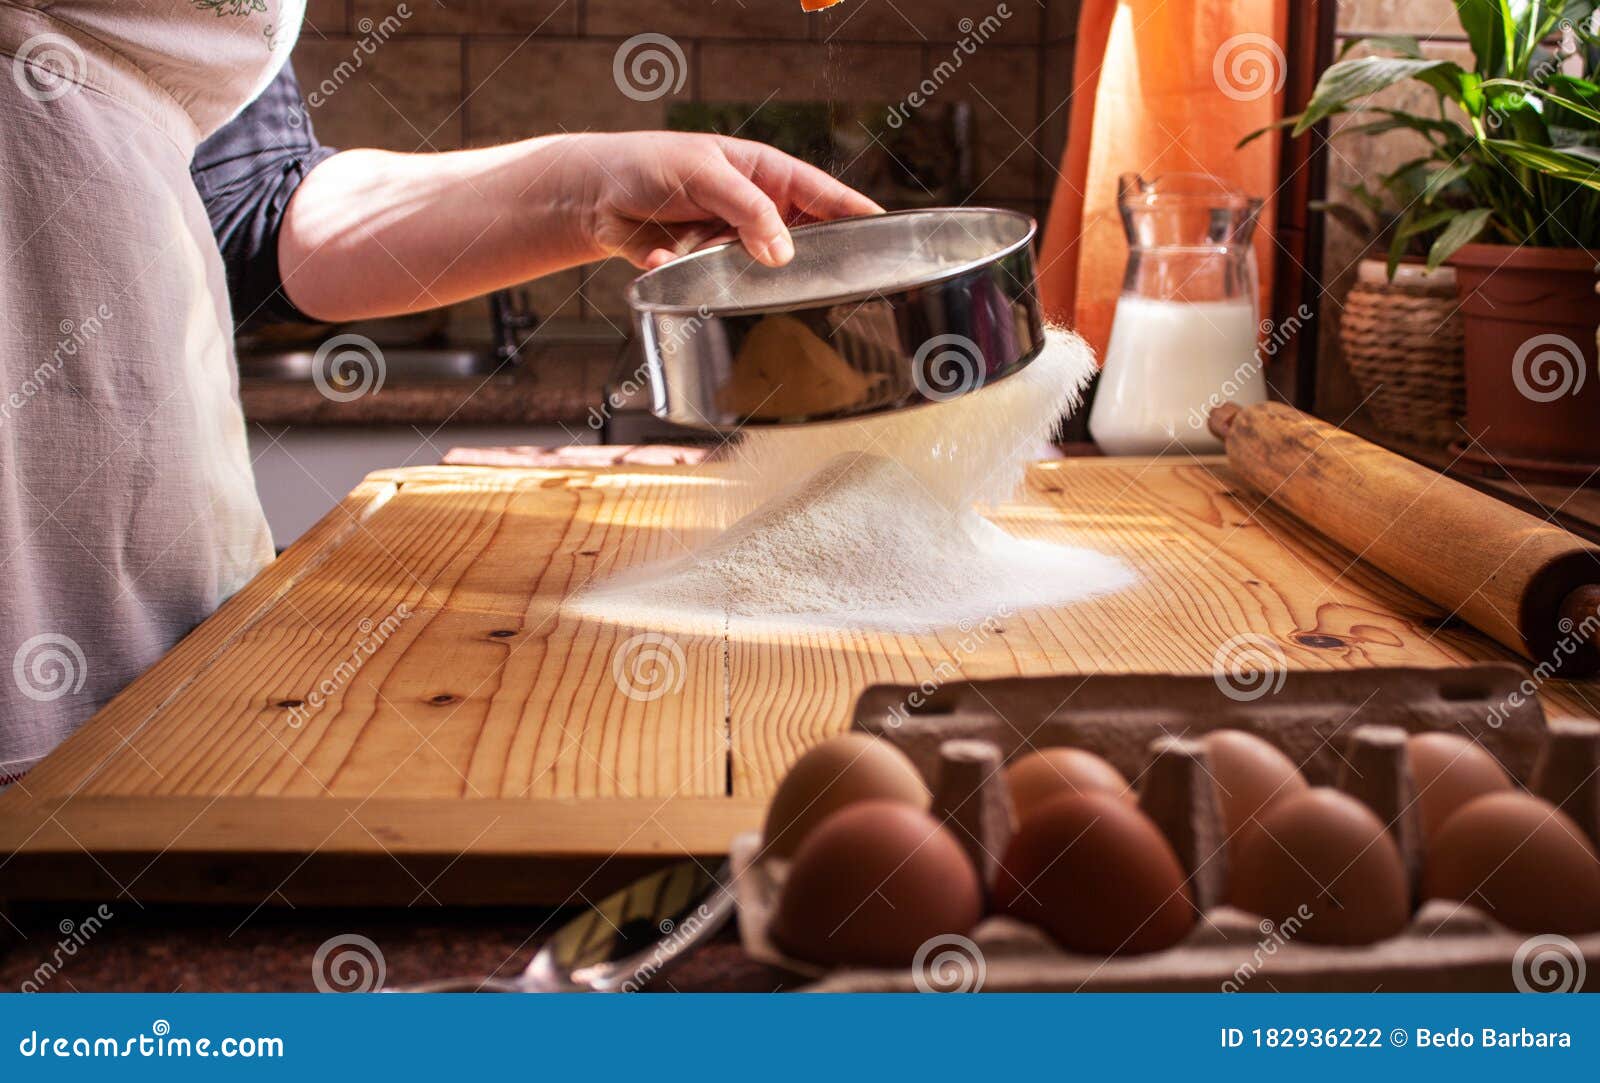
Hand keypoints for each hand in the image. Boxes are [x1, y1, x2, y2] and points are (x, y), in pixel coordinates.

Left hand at [564, 131, 882, 269]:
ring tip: (703, 249)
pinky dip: (691, 276)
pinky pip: (717, 286)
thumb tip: (783, 253)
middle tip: (817, 282)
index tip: (891, 237)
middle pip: (803, 242)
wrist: (592, 196)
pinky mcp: (707, 271)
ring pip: (760, 273)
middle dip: (805, 262)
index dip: (858, 217)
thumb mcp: (701, 173)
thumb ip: (746, 209)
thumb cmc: (648, 165)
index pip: (826, 196)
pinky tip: (662, 255)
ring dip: (733, 269)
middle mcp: (759, 212)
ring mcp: (735, 244)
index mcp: (769, 175)